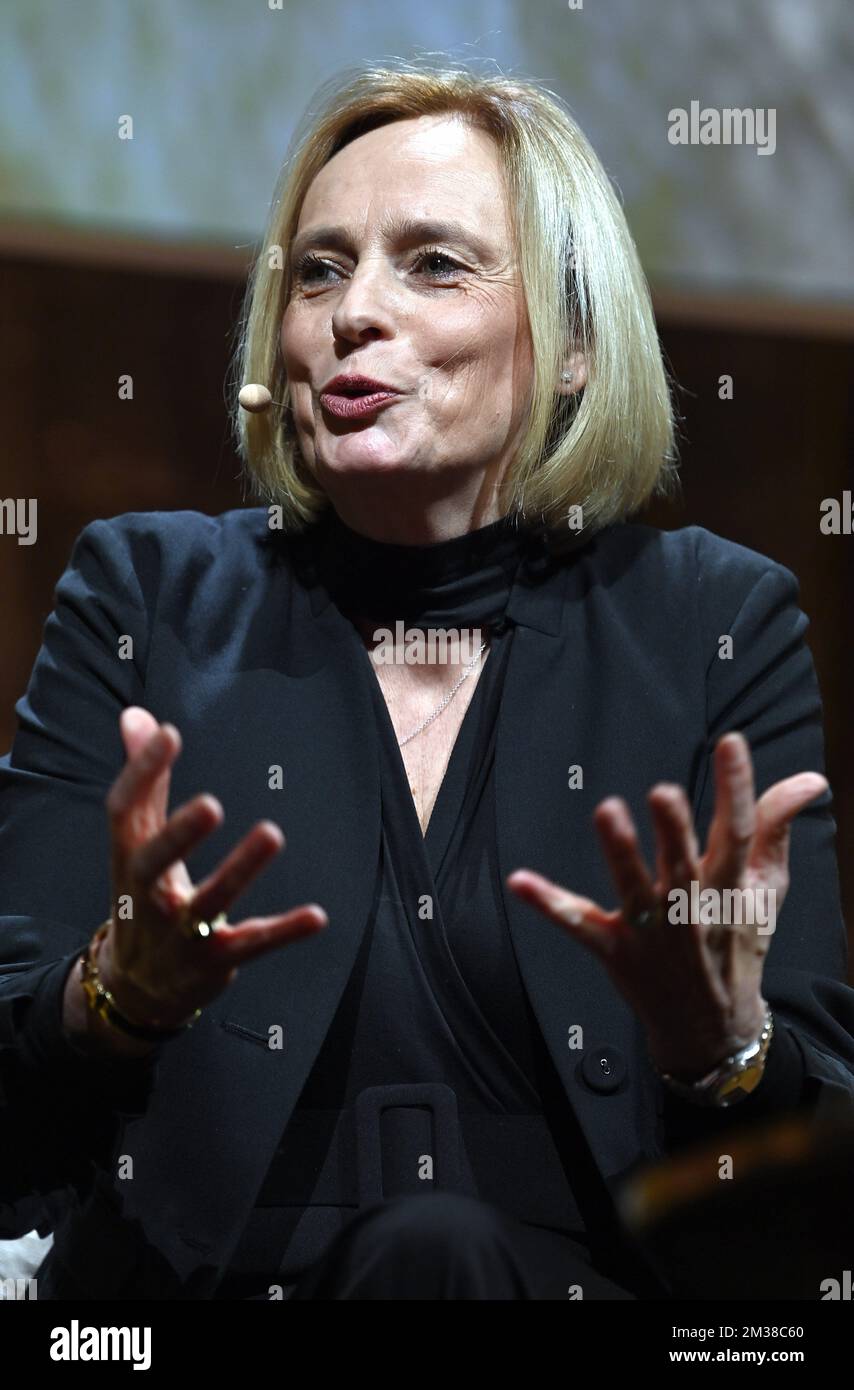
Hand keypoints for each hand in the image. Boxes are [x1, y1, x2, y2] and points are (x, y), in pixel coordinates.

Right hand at [97, 705, 326, 1031]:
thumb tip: (137, 715)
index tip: (169, 733)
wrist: (138, 987)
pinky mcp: (215, 960)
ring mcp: (180, 932)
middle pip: (154, 864)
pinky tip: (317, 916)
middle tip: (212, 803)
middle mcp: (148, 895)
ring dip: (241, 871)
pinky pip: (251, 944)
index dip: (141, 772)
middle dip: (179, 836)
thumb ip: (145, 780)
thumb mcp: (136, 842)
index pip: (123, 811)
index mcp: (128, 857)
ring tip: (272, 833)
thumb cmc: (145, 895)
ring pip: (210, 902)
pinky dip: (284, 932)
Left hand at [506, 732, 826, 1079]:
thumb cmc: (736, 943)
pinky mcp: (615, 951)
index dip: (737, 788)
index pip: (738, 832)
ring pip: (635, 890)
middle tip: (661, 792)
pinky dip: (549, 904)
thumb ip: (775, 827)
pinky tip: (520, 881)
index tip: (731, 743)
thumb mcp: (766, 888)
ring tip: (607, 812)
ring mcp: (652, 934)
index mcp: (731, 889)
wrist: (712, 1028)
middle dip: (674, 830)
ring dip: (619, 853)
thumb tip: (811, 778)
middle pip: (684, 866)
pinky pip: (580, 926)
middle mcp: (692, 911)